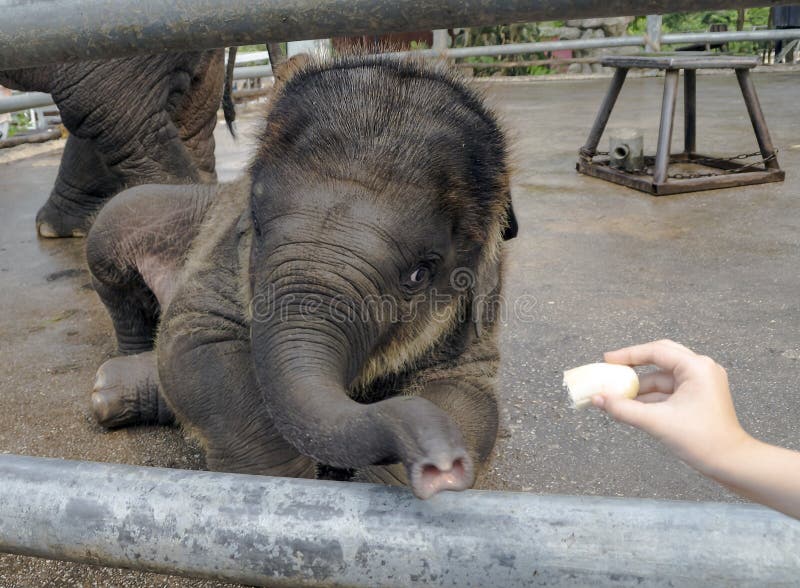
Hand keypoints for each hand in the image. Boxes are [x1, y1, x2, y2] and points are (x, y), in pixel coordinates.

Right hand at [593, 339, 750, 473]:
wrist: (731, 463)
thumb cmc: (703, 441)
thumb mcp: (657, 422)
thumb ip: (624, 409)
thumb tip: (598, 399)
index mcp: (697, 368)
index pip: (656, 351)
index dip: (628, 354)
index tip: (607, 360)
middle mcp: (701, 369)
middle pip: (660, 357)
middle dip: (634, 365)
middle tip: (612, 368)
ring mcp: (701, 382)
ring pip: (662, 376)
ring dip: (640, 386)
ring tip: (617, 395)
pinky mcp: (698, 396)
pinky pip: (668, 390)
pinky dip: (650, 396)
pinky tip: (632, 405)